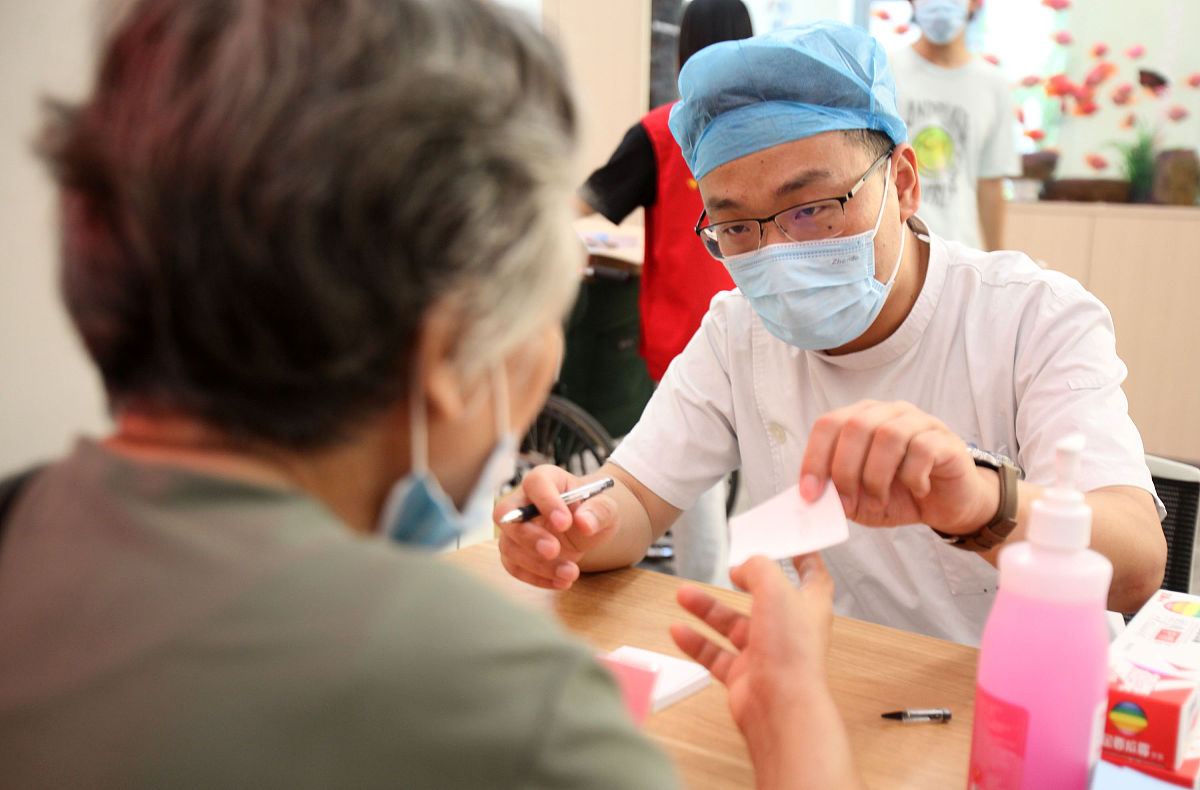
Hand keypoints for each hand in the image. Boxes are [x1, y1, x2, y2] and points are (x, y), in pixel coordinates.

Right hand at [494, 464, 618, 589]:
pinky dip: (536, 578)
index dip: (546, 502)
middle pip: (508, 515)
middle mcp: (523, 501)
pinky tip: (562, 582)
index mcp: (546, 480)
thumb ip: (599, 511)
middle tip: (554, 550)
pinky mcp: (516, 552)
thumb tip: (584, 522)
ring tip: (571, 573)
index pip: (536, 484)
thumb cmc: (592, 510)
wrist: (588, 528)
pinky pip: (514, 567)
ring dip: (537, 564)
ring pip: (509, 546)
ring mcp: (516, 528)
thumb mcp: (606, 507)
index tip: (565, 523)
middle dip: (529, 536)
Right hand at [671, 555, 862, 789]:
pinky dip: (697, 642)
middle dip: (742, 583)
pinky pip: (715, 654)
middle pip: (763, 599)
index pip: (813, 576)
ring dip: (708, 609)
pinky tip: (679, 631)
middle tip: (729, 569)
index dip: (805, 558)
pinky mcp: (743, 676)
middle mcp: (789, 630)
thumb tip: (745, 566)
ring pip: (732, 625)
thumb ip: (759, 569)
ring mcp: (765, 654)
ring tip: (684, 594)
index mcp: (809, 607)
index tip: (793, 545)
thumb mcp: (776, 591)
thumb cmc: (791, 654)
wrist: (780, 708)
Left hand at [798, 400, 996, 534]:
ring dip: (876, 477)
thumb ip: (836, 494)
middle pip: (856, 426)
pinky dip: (913, 476)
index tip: (810, 494)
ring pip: (888, 436)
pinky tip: (917, 490)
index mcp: (861, 419)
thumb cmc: (900, 495)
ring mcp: (919, 422)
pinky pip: (922, 449)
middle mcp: (888, 413)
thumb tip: (813, 496)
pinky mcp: (945, 439)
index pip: (828, 425)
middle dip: (845, 470)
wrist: (948, 504)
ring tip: (879, 500)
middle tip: (846, 504)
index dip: (814, 458)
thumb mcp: (860, 500)